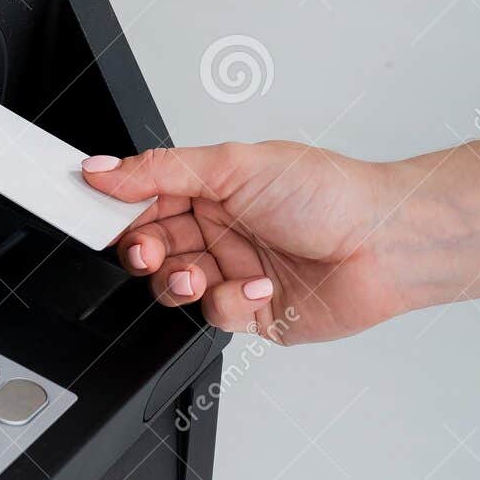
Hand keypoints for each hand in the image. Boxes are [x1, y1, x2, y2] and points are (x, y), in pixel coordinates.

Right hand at [81, 142, 408, 343]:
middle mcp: (216, 229)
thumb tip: (104, 168)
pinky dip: (231, 301)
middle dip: (142, 251)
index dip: (115, 208)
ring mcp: (232, 271)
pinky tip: (261, 283)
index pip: (141, 199)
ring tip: (197, 272)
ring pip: (173, 285)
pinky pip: (216, 314)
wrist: (387, 243)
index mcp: (208, 187)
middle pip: (149, 246)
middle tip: (148, 250)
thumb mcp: (234, 164)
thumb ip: (160, 170)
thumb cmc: (328, 192)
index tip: (92, 212)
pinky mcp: (253, 310)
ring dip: (178, 280)